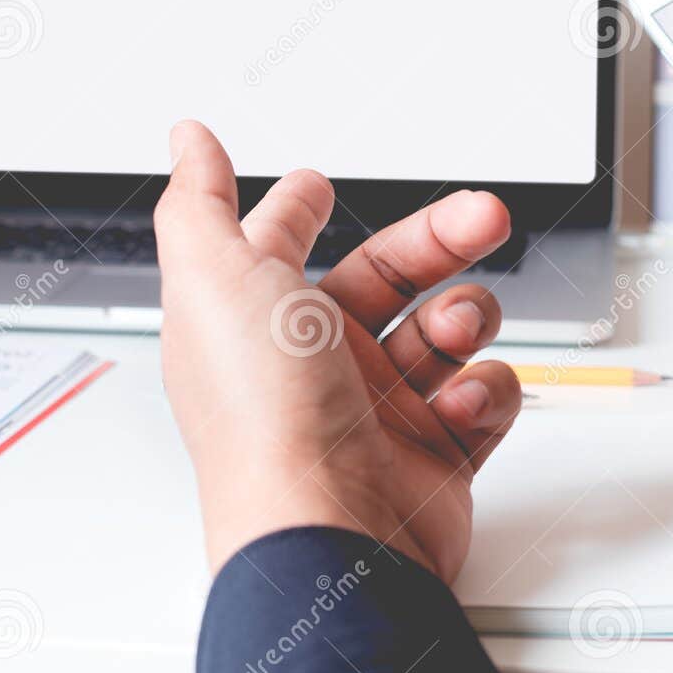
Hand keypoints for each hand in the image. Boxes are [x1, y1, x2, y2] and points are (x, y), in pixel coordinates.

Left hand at [154, 121, 523, 581]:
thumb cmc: (264, 418)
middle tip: (483, 217)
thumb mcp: (212, 278)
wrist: (331, 532)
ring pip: (447, 330)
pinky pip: (485, 395)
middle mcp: (314, 364)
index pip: (280, 247)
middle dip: (439, 240)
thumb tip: (186, 140)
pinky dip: (484, 391)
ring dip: (463, 318)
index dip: (295, 210)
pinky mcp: (435, 453)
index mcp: (258, 319)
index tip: (314, 184)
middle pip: (389, 275)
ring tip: (452, 334)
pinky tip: (459, 402)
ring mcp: (377, 410)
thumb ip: (198, 200)